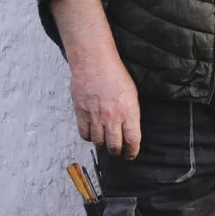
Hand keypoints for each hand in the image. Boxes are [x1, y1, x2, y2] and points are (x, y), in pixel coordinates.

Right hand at [49, 0, 141, 158]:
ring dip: (102, 145)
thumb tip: (129, 130)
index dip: (132, 152)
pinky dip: (88, 137)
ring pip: (98, 142)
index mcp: (129, 112)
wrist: (94, 61)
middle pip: (114, 146)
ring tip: (104, 142)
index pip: (132, 140)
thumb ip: (131, 113)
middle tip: (117, 151)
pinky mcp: (81, 113)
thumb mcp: (132, 93)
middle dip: (117, 152)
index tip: (130, 154)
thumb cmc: (115, 73)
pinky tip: (92, 133)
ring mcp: (96, 116)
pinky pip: (84, 134)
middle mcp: (112, 117)